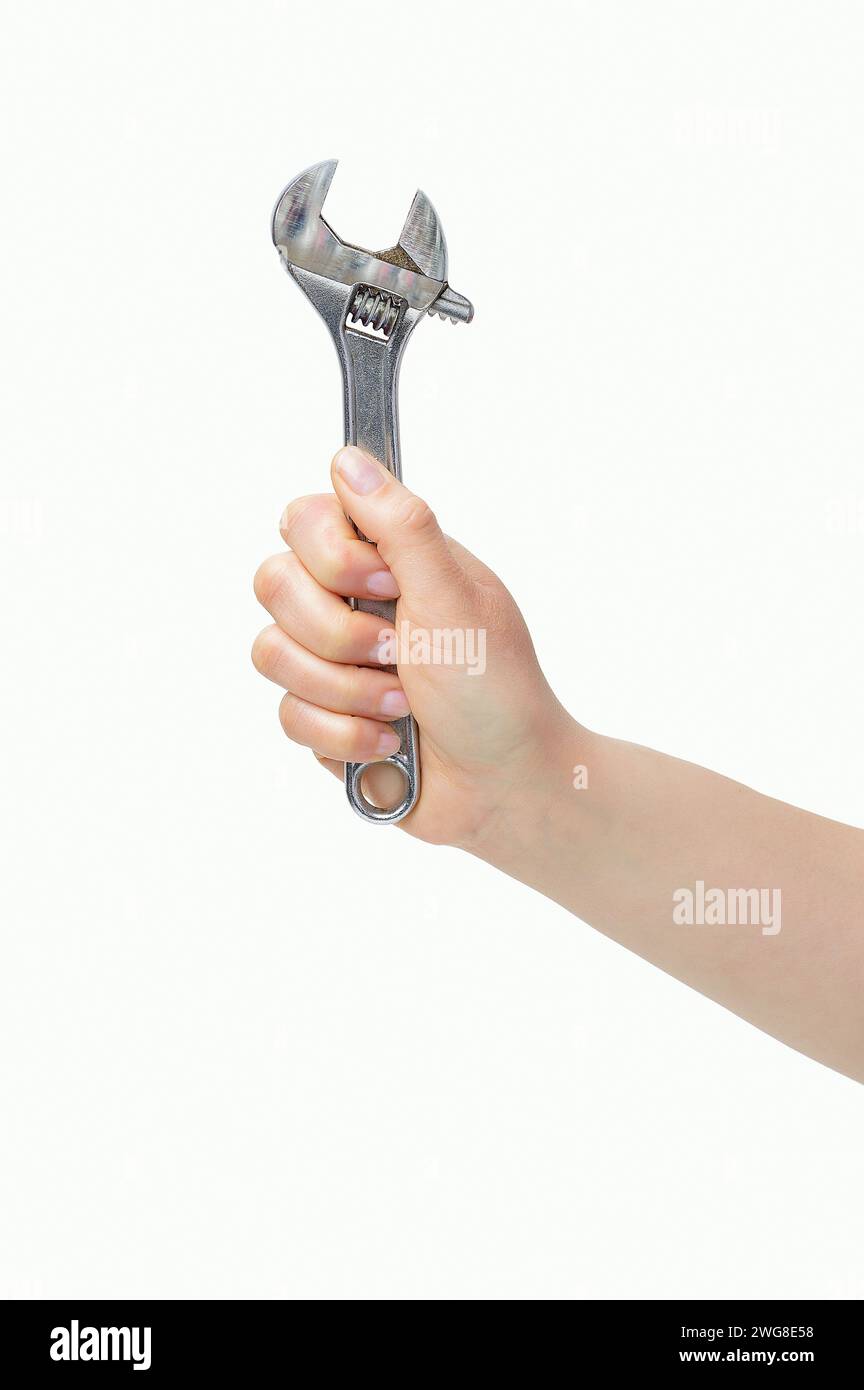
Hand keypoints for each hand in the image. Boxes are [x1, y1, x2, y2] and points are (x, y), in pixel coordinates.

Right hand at [252, 445, 572, 845]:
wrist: (505, 788)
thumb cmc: (497, 690)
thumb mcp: (454, 598)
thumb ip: (401, 527)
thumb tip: (347, 458)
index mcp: (388, 561)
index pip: (305, 520)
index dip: (331, 558)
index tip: (388, 588)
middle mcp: (351, 603)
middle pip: (273, 584)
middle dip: (338, 636)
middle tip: (397, 655)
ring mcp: (332, 662)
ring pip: (270, 653)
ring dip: (346, 691)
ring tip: (402, 706)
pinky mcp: (322, 717)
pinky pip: (286, 715)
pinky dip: (344, 735)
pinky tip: (388, 742)